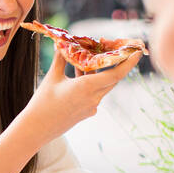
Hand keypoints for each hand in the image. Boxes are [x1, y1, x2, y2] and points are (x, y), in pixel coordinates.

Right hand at [18, 48, 141, 144]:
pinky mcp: (86, 113)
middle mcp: (93, 98)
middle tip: (114, 48)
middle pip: (112, 78)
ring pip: (102, 85)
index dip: (129, 61)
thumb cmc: (42, 103)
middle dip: (115, 63)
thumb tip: (62, 43)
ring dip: (98, 72)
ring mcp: (91, 107)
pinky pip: (94, 94)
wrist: (36, 129)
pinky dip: (90, 83)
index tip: (137, 51)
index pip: (116, 73)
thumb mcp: (52, 77)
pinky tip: (77, 76)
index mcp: (87, 87)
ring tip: (86, 60)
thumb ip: (61, 59)